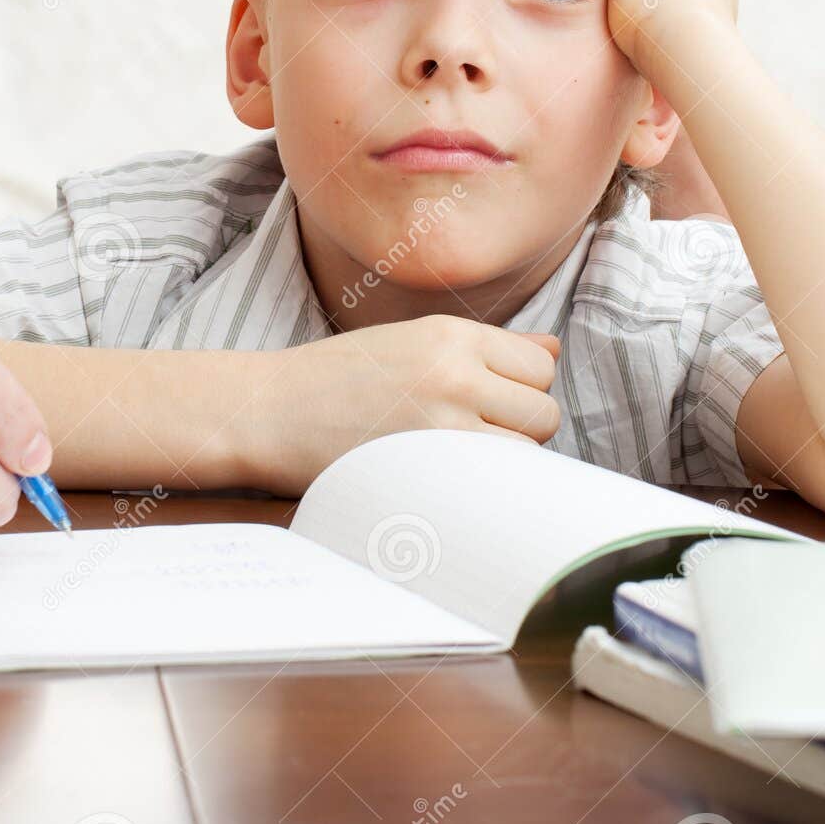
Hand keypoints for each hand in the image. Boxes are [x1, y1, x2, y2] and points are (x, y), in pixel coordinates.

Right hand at [263, 316, 561, 491]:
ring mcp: (445, 424)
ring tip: (456, 458)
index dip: (521, 390)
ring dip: (504, 460)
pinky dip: (484, 489)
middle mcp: (455, 372)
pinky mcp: (430, 470)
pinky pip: (496, 485)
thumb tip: (553, 351)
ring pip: (528, 451)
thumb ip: (485, 348)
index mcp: (451, 334)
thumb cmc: (338, 379)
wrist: (271, 411)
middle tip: (471, 435)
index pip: (539, 366)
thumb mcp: (411, 341)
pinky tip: (448, 482)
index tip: (489, 403)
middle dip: (519, 427)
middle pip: (544, 410)